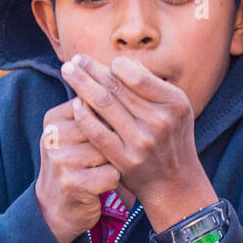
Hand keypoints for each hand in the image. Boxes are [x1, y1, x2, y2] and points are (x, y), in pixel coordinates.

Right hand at [35, 98, 121, 242]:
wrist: (55, 209)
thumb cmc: (75, 167)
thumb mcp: (74, 136)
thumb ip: (91, 112)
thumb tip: (125, 81)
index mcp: (54, 119)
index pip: (93, 103)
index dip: (112, 117)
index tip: (112, 133)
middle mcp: (54, 137)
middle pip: (104, 126)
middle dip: (115, 140)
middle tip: (113, 153)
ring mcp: (62, 161)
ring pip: (109, 150)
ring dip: (115, 161)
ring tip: (102, 170)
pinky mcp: (73, 184)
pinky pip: (111, 174)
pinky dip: (113, 181)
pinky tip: (101, 185)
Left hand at [63, 53, 217, 228]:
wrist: (174, 184)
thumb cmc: (170, 140)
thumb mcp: (174, 109)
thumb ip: (151, 85)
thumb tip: (121, 62)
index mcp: (174, 102)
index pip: (136, 75)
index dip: (112, 65)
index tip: (97, 61)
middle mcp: (160, 120)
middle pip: (116, 87)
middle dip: (90, 70)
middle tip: (74, 59)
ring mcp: (142, 141)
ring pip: (104, 105)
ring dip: (82, 85)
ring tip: (68, 72)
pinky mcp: (126, 160)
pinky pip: (98, 133)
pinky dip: (84, 116)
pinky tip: (75, 105)